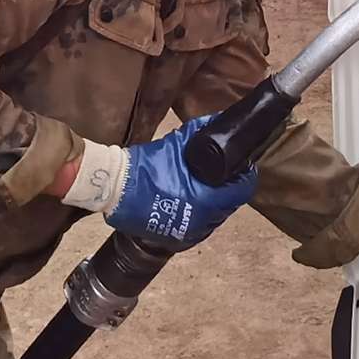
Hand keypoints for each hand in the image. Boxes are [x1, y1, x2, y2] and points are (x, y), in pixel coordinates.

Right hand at [101, 119, 261, 248]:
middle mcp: (202, 222)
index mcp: (206, 201)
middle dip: (229, 189)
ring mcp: (189, 233)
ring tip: (208, 186)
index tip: (242, 165)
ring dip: (216, 203)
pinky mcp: (177, 238)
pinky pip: (200, 226)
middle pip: (230, 204)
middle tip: (224, 173)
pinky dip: (201, 213)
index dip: (244, 176)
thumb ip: (200, 132)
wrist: (114, 188)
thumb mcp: (175, 145)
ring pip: (216, 217)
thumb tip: (219, 120)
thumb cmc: (145, 167)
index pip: (241, 190)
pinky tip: (194, 200)